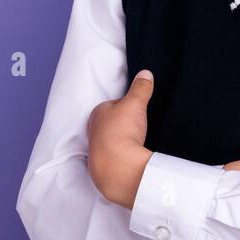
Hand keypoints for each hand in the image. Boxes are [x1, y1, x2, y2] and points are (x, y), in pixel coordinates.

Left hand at [87, 69, 155, 208]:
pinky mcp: (107, 166)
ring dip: (125, 140)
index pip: (112, 104)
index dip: (126, 104)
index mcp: (97, 113)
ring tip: (141, 139)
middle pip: (112, 123)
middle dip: (124, 123)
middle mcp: (94, 131)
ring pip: (114, 141)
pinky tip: (137, 155)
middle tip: (141, 123)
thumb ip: (140, 88)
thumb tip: (145, 73)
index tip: (138, 107)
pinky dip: (126, 155)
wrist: (119, 167)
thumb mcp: (135, 103)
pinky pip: (118, 156)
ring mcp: (99, 150)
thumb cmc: (121, 131)